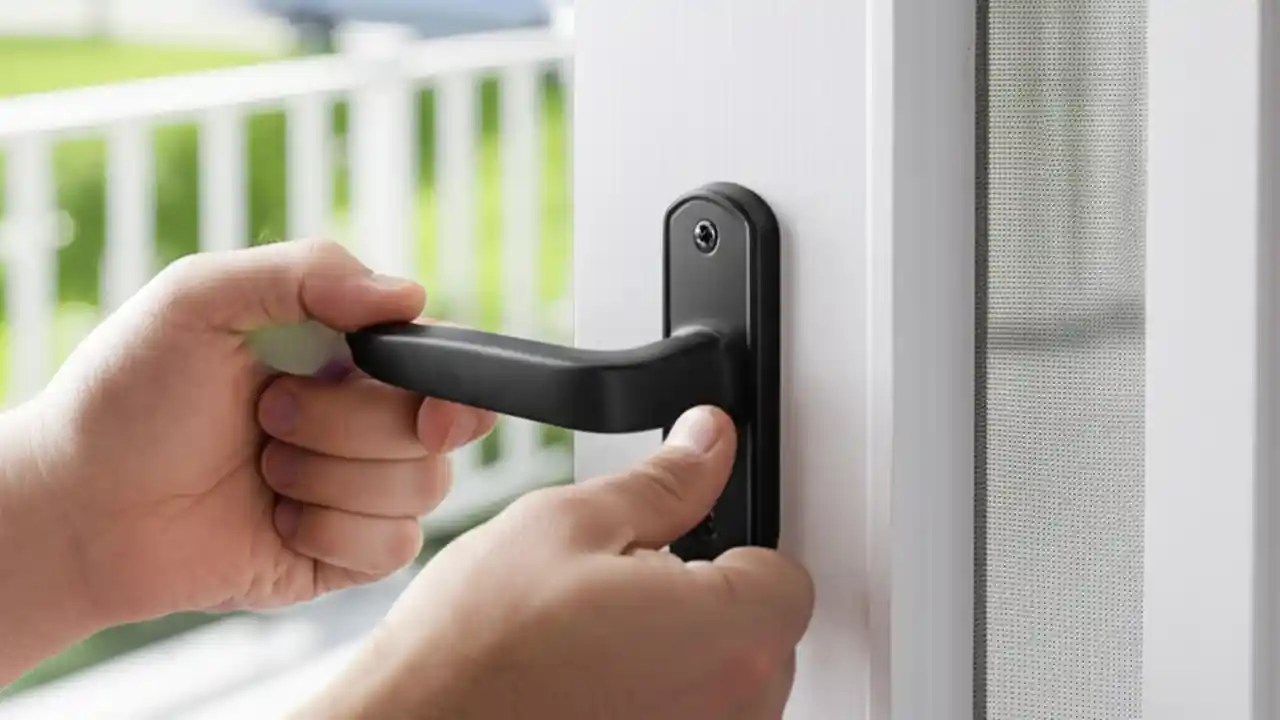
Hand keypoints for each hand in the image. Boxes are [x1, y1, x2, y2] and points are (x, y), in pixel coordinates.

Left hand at [0, 240, 494, 673]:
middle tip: (267, 414)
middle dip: (345, 424)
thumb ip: (306, 272)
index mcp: (344, 355)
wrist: (77, 506)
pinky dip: (332, 532)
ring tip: (262, 468)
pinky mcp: (345, 556)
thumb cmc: (128, 395)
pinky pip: (394, 547)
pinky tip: (276, 521)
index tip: (425, 402)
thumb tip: (411, 295)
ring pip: (422, 488)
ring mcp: (357, 490)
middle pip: (435, 428)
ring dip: (329, 478)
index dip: (451, 383)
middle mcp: (362, 420)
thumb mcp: (200, 298)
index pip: (443, 362)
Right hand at [306, 406, 813, 719]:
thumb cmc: (473, 653)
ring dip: (678, 662)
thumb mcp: (567, 524)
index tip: (680, 547)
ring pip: (723, 687)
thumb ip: (662, 482)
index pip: (786, 574)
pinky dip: (654, 706)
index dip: (731, 548)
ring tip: (592, 647)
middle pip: (762, 637)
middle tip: (618, 594)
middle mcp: (736, 713)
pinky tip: (590, 691)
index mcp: (730, 635)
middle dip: (705, 606)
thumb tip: (708, 441)